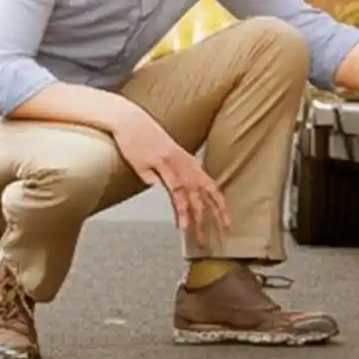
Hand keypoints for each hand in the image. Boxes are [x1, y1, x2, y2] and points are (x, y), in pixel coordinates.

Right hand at [113, 109, 230, 245]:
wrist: (131, 120)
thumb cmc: (148, 138)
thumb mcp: (169, 157)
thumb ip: (177, 176)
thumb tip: (183, 196)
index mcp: (189, 163)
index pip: (211, 188)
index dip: (220, 207)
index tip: (227, 225)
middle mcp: (183, 163)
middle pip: (201, 194)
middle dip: (207, 218)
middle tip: (210, 239)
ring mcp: (168, 162)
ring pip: (184, 192)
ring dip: (188, 214)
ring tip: (189, 232)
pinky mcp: (151, 163)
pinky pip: (165, 185)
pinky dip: (170, 200)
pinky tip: (173, 214)